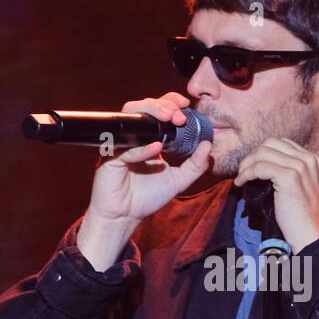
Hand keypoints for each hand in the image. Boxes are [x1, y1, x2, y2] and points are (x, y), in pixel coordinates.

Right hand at [78, 93, 212, 270]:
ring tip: (168, 118)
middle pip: (144, 107)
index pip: (158, 110)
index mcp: (149, 138)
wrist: (125, 216)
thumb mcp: (178, 180)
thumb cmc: (147, 197)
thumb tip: (209, 146)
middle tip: (179, 116)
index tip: (186, 105)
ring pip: (130, 116)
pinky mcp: (110, 158)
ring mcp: (120, 144)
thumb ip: (195, 165)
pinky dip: (142, 147)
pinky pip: (125, 148)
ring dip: (150, 113)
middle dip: (164, 105)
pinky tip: (157, 147)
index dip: (171, 101)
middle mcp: (134, 137)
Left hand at [232, 138, 318, 252]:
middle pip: (271, 144)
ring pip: (263, 153)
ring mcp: (300, 166)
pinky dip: (247, 174)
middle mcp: (309, 159)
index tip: (252, 167)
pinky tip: (242, 183)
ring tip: (241, 178)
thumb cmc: (301, 216)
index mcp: (313, 159)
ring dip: (247, 165)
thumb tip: (263, 164)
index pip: (281, 143)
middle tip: (243, 171)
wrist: (309, 235)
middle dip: (253, 156)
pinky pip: (260, 167)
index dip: (262, 153)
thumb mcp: (301, 187)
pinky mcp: (290, 177)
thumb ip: (291, 171)